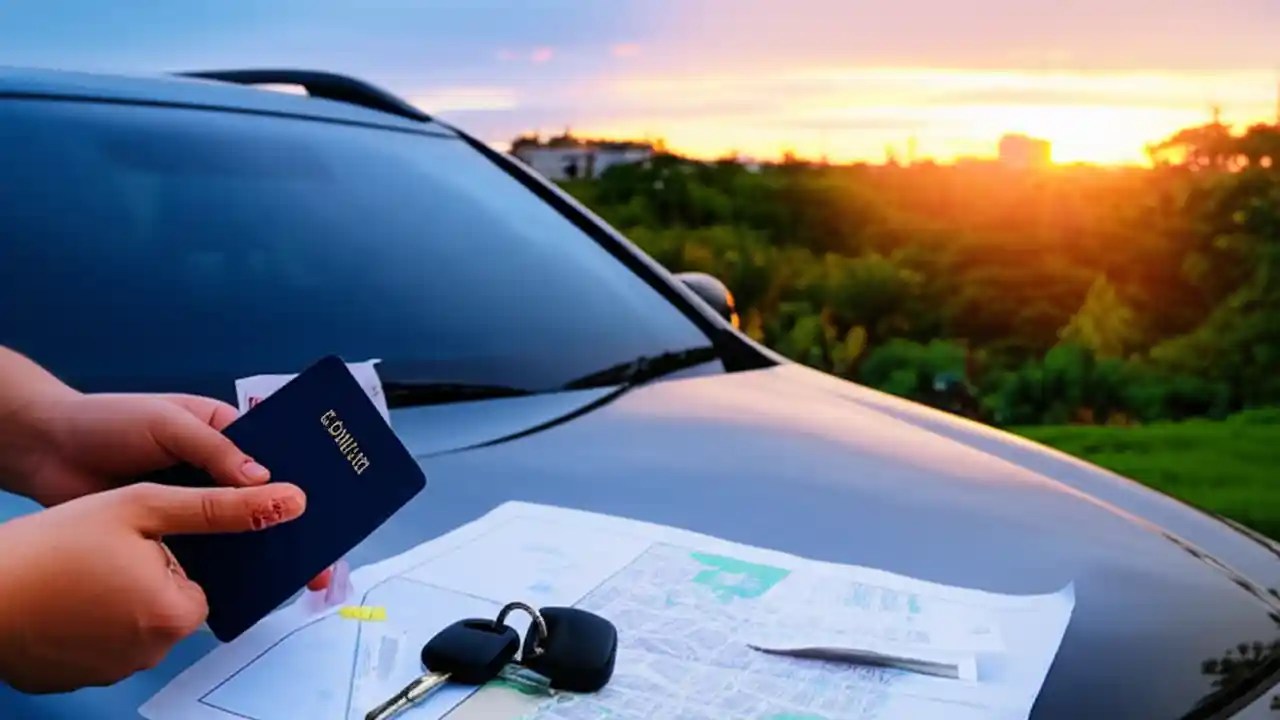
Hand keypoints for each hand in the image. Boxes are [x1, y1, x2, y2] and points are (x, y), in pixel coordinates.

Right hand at [0, 481, 304, 693]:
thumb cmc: (51, 547)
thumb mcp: (143, 507)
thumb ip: (218, 508)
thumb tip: (290, 503)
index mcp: (178, 612)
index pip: (206, 580)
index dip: (175, 551)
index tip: (142, 536)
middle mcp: (152, 651)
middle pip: (172, 602)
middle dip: (148, 573)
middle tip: (106, 549)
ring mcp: (111, 669)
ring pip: (135, 621)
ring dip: (118, 595)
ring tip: (80, 569)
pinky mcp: (75, 676)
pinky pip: (100, 641)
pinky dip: (88, 620)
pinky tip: (64, 594)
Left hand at [7, 392, 332, 590]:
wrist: (46, 450)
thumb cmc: (109, 421)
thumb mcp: (169, 422)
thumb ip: (215, 449)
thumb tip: (265, 481)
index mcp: (224, 434)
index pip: (275, 455)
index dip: (302, 478)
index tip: (328, 502)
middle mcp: (215, 472)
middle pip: (263, 500)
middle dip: (293, 526)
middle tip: (322, 557)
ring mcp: (193, 505)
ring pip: (237, 531)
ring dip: (262, 552)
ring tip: (294, 578)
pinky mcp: (168, 535)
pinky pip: (204, 554)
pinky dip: (223, 570)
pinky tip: (246, 587)